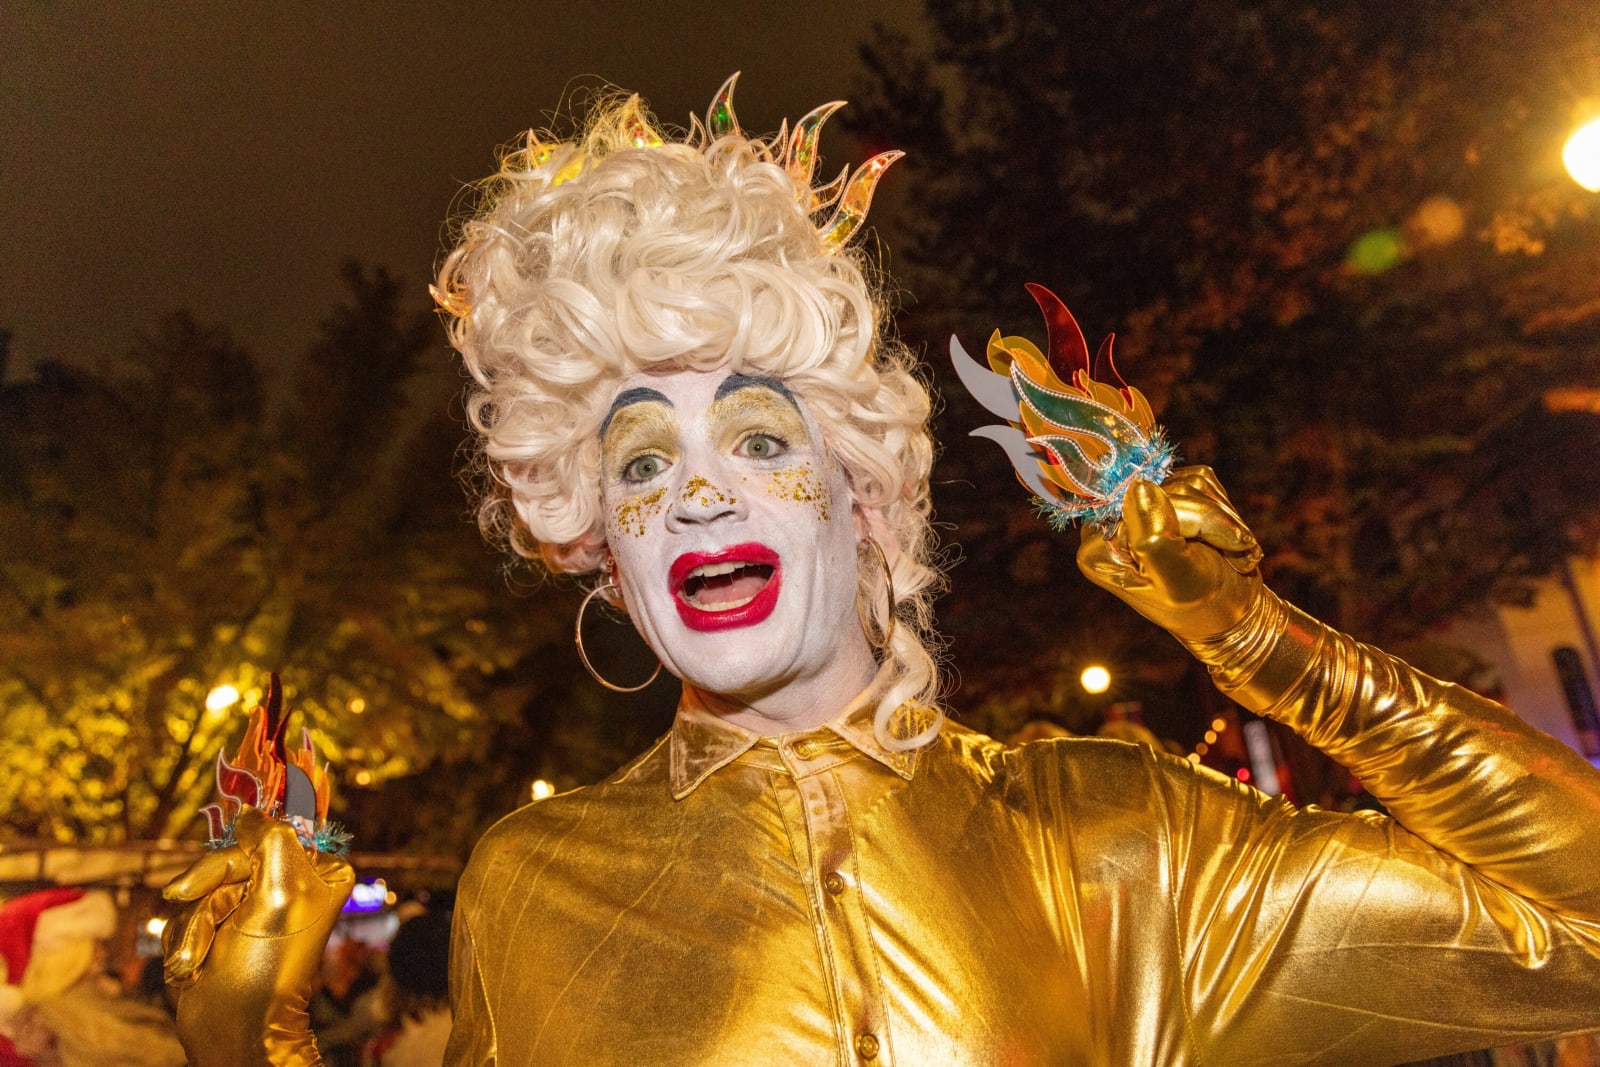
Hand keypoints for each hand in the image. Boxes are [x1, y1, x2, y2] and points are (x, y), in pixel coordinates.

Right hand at [163, 807, 353, 1066]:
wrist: (233, 1023)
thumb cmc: (266, 962)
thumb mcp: (281, 890)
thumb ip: (270, 840)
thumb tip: (249, 814)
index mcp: (319, 872)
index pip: (271, 834)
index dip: (242, 850)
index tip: (224, 872)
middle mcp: (289, 884)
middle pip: (231, 858)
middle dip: (208, 888)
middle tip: (184, 898)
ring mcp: (252, 906)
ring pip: (204, 887)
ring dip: (195, 921)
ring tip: (200, 955)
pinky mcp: (219, 928)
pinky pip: (188, 913)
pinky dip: (185, 937)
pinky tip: (193, 964)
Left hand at [1077, 466, 1262, 642]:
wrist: (1228, 612)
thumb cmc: (1200, 606)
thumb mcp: (1176, 581)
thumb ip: (1153, 538)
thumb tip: (1140, 486)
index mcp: (1100, 548)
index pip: (1140, 503)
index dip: (1182, 522)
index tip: (1198, 558)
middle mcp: (1112, 523)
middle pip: (1168, 490)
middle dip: (1208, 523)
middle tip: (1222, 557)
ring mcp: (1141, 505)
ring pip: (1188, 484)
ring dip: (1220, 521)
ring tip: (1222, 553)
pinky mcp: (1167, 494)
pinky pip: (1201, 481)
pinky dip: (1223, 510)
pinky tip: (1220, 539)